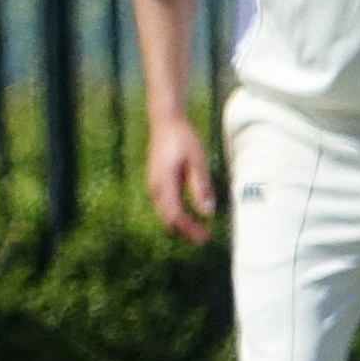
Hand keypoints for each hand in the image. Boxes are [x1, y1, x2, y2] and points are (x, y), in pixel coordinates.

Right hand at [145, 114, 217, 242]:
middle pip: (167, 219)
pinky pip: (163, 206)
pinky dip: (175, 215)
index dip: (189, 230)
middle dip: (184, 231)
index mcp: (164, 185)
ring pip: (164, 214)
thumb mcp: (197, 162)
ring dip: (180, 224)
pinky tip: (187, 215)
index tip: (204, 237)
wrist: (165, 123)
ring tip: (197, 230)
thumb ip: (200, 187)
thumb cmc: (182, 140)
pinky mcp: (156, 183)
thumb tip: (206, 212)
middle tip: (203, 238)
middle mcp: (154, 188)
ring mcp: (153, 186)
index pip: (175, 216)